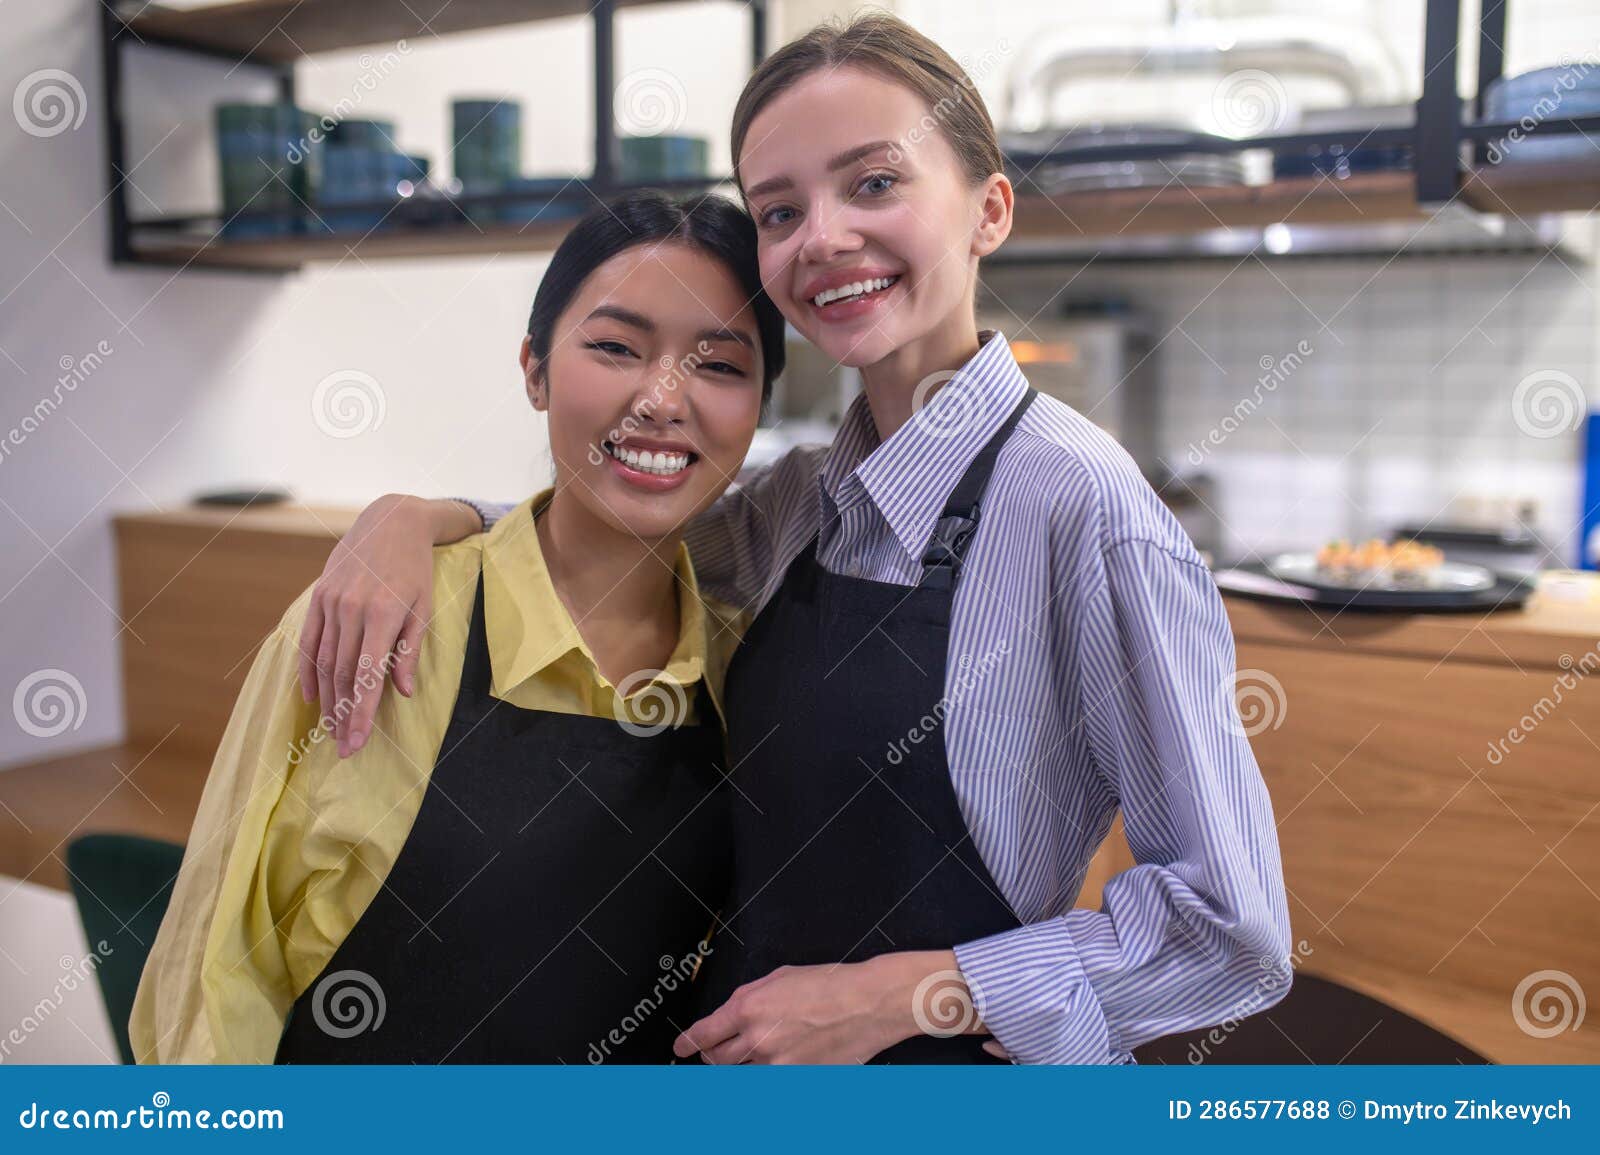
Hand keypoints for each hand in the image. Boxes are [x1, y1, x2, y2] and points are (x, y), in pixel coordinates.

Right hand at [296, 495, 478, 755]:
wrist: (390, 522)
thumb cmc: (415, 568)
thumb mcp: (424, 607)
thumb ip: (410, 650)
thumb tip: (404, 692)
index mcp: (382, 614)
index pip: (368, 675)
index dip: (362, 713)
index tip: (358, 742)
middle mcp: (351, 610)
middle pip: (343, 675)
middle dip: (343, 715)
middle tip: (344, 748)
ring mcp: (330, 603)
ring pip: (324, 662)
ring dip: (326, 700)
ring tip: (330, 729)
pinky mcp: (318, 597)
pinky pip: (308, 641)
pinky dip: (308, 671)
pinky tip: (311, 696)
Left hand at [672, 950, 972, 1064]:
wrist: (868, 1003)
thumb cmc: (829, 984)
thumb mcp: (779, 977)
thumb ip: (748, 997)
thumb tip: (730, 1014)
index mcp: (748, 1007)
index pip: (704, 1034)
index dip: (687, 1043)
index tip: (681, 1047)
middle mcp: (756, 1039)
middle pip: (717, 1060)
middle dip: (712, 1055)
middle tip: (714, 1051)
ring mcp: (776, 1065)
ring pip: (741, 1075)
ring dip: (738, 1067)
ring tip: (750, 1054)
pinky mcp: (796, 1080)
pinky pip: (768, 1083)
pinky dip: (765, 1075)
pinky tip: (774, 1064)